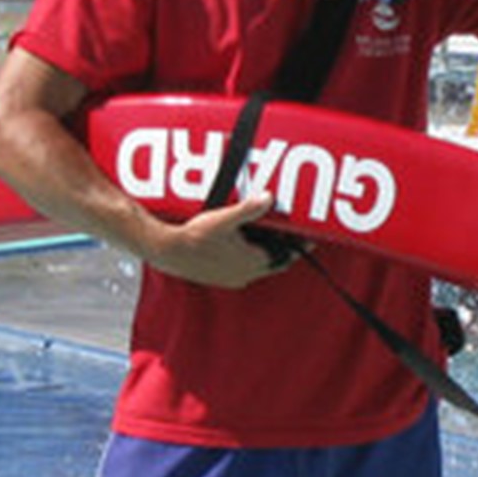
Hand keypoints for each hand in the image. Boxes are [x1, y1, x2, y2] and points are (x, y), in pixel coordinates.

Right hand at [143, 192, 291, 288]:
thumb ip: (248, 209)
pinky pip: (242, 270)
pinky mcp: (220, 278)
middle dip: (282, 251)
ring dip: (263, 255)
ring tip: (266, 239)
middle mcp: (245, 274)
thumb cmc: (195, 237)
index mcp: (252, 262)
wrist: (168, 252)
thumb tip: (269, 197)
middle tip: (290, 237)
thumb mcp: (224, 218)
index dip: (298, 248)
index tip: (309, 240)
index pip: (285, 258)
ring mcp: (232, 278)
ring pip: (258, 267)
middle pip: (273, 263)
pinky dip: (247, 259)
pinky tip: (240, 247)